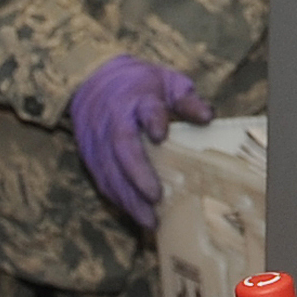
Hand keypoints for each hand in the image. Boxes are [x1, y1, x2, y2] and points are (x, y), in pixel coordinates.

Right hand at [66, 55, 208, 229]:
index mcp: (137, 97)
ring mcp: (97, 137)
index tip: (161, 134)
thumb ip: (187, 100)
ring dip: (127, 196)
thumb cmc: (139, 84)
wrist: (93, 77)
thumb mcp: (167, 82)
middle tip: (156, 198)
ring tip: (148, 219)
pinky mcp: (88, 152)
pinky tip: (133, 213)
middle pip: (122, 146)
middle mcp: (113, 117)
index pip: (145, 107)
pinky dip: (116, 198)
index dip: (153, 120)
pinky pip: (101, 178)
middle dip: (138, 174)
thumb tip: (207, 117)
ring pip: (109, 169)